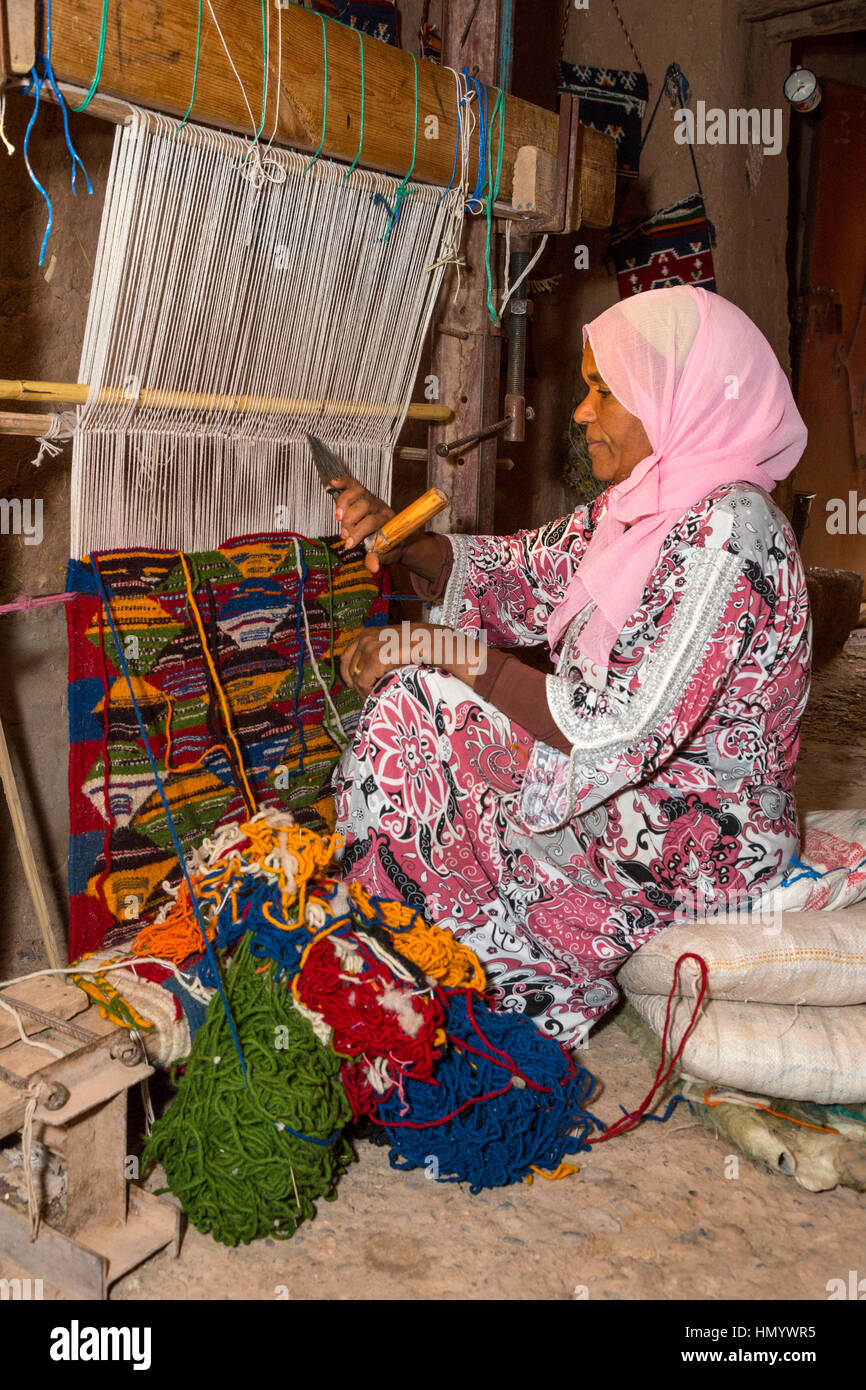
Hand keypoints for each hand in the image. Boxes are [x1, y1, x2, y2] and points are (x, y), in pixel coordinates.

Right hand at [331, 479, 399, 575]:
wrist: (396, 535)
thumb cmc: (390, 546)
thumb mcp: (388, 556)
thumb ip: (379, 559)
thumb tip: (372, 565)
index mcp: (388, 521)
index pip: (372, 521)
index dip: (358, 532)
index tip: (348, 544)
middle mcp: (381, 507)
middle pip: (364, 505)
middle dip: (350, 520)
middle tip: (344, 534)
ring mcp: (372, 499)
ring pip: (358, 492)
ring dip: (344, 503)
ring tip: (337, 517)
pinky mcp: (364, 494)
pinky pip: (354, 484)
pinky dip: (343, 483)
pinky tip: (333, 483)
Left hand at [340, 622, 482, 700]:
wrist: (467, 657)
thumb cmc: (449, 660)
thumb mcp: (416, 657)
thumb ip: (397, 661)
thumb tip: (376, 680)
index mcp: (387, 630)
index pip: (353, 649)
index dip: (352, 671)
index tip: (361, 689)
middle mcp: (381, 631)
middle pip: (348, 659)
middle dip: (354, 681)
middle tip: (368, 698)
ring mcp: (384, 639)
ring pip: (356, 668)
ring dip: (362, 688)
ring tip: (375, 700)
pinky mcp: (388, 651)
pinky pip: (366, 673)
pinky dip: (368, 688)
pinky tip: (379, 696)